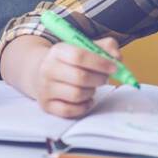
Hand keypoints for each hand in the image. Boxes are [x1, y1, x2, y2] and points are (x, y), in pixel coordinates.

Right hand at [5, 33, 120, 118]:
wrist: (40, 72)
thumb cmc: (69, 61)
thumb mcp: (85, 47)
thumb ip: (106, 47)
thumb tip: (117, 58)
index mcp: (58, 51)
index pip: (79, 56)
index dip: (100, 63)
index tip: (114, 68)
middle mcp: (48, 69)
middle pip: (80, 77)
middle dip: (99, 79)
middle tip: (104, 78)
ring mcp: (45, 88)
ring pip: (77, 95)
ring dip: (91, 92)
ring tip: (91, 87)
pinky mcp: (46, 105)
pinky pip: (70, 110)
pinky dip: (83, 106)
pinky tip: (86, 99)